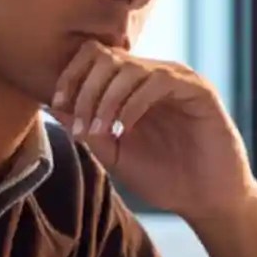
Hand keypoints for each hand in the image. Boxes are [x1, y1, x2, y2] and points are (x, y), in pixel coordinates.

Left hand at [48, 40, 256, 222]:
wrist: (204, 200)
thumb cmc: (160, 177)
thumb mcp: (112, 153)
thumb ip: (85, 128)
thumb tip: (52, 106)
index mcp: (131, 86)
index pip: (94, 57)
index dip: (71, 75)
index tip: (58, 104)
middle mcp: (153, 75)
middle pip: (107, 55)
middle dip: (85, 88)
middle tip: (82, 126)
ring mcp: (177, 80)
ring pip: (130, 67)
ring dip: (107, 99)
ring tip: (101, 131)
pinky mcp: (199, 90)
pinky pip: (159, 81)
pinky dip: (134, 103)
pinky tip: (125, 129)